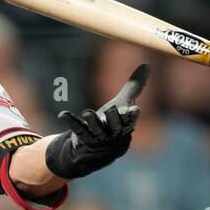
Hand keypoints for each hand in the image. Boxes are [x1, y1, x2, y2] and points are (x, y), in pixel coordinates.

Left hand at [46, 64, 148, 178]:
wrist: (99, 144)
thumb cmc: (113, 120)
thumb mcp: (123, 102)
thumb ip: (134, 86)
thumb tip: (146, 65)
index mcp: (125, 123)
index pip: (130, 119)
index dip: (132, 115)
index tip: (135, 110)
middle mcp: (112, 131)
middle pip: (115, 126)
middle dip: (114, 119)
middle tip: (112, 110)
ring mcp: (98, 136)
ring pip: (96, 129)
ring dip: (93, 121)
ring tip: (87, 112)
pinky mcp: (83, 138)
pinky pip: (77, 129)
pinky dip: (71, 122)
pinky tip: (63, 114)